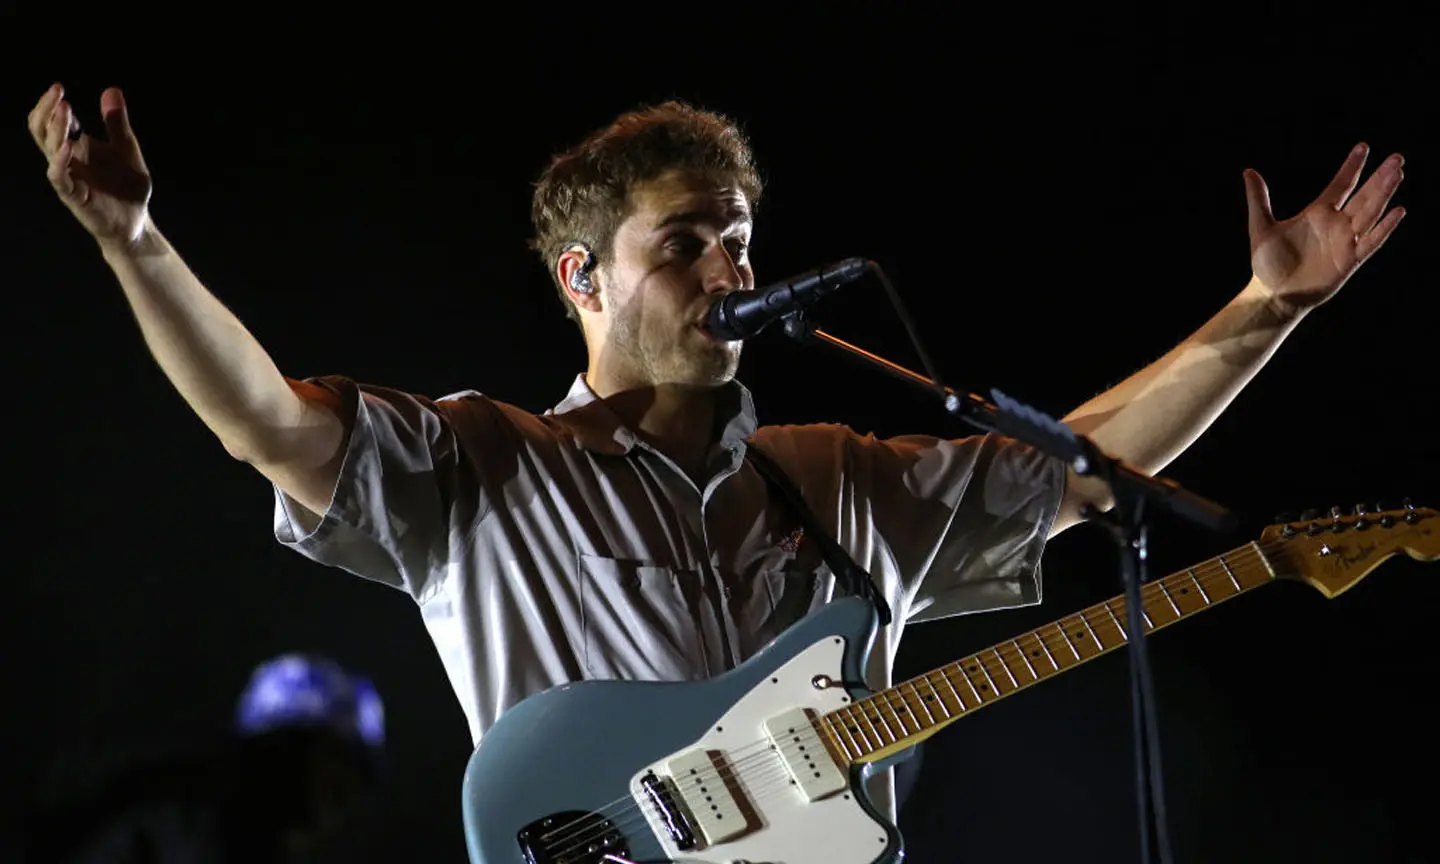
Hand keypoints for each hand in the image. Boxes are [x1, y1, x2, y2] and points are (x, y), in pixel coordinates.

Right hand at [27, 83, 152, 249]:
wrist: (136, 221)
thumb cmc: (127, 187)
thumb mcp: (126, 148)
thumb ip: (116, 122)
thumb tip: (111, 89)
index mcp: (76, 146)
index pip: (52, 120)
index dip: (51, 104)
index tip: (58, 87)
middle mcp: (66, 159)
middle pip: (41, 129)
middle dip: (46, 109)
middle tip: (57, 91)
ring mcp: (67, 176)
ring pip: (48, 148)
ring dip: (55, 127)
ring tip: (65, 108)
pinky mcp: (72, 195)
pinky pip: (59, 176)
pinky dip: (60, 160)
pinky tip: (68, 145)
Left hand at [1243, 143, 1405, 317]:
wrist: (1271, 294)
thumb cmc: (1267, 263)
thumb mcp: (1261, 227)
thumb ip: (1258, 199)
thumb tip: (1249, 171)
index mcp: (1318, 213)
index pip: (1341, 184)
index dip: (1352, 166)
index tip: (1363, 146)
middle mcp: (1336, 224)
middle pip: (1363, 195)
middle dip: (1379, 177)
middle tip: (1396, 158)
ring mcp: (1345, 242)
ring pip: (1370, 213)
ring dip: (1384, 194)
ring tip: (1397, 174)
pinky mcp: (1349, 261)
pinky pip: (1371, 242)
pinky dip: (1384, 227)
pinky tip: (1397, 211)